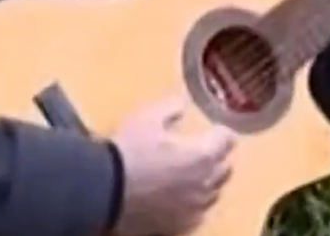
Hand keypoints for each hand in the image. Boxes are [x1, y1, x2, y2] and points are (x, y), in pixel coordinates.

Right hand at [112, 97, 235, 234]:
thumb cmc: (128, 152)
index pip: (227, 140)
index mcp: (204, 155)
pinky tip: (182, 200)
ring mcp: (193, 208)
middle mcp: (205, 183)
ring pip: (213, 194)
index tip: (213, 129)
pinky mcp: (178, 226)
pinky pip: (197, 214)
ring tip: (194, 175)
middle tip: (205, 151)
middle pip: (225, 169)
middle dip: (218, 158)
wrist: (102, 193)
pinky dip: (194, 204)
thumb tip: (182, 106)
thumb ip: (170, 108)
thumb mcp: (147, 118)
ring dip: (208, 182)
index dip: (220, 132)